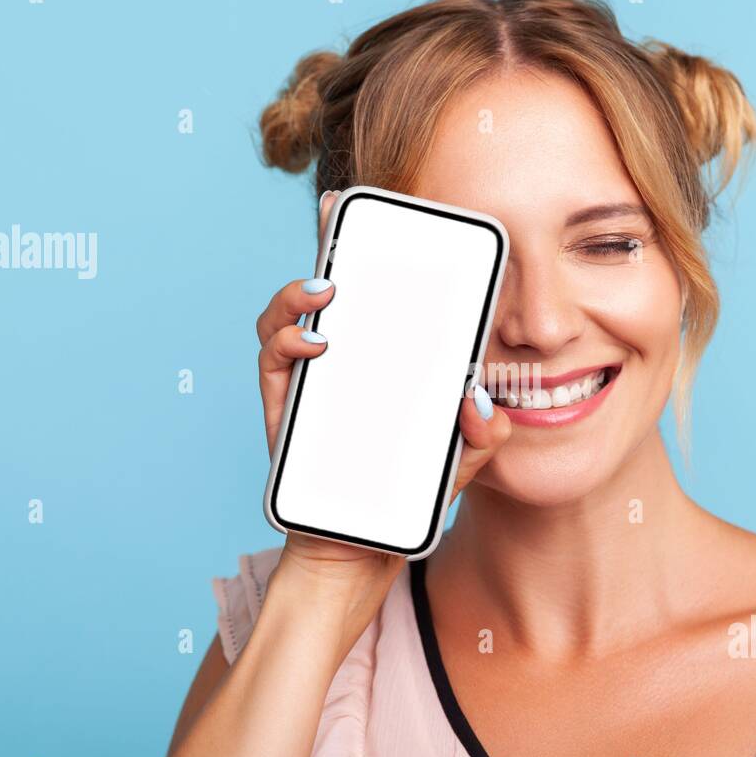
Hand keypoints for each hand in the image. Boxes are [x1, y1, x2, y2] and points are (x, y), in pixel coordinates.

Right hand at [254, 191, 511, 645]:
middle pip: (329, 290)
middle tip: (338, 209)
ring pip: (290, 317)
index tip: (387, 205)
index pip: (381, 296)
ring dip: (301, 291)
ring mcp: (307, 381)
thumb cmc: (408, 498)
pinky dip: (286, 342)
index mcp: (385, 361)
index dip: (378, 250)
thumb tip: (480, 400)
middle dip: (329, 240)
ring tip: (328, 289)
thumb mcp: (460, 463)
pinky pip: (272, 363)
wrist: (361, 551)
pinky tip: (315, 344)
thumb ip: (483, 434)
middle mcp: (343, 361)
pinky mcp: (283, 408)